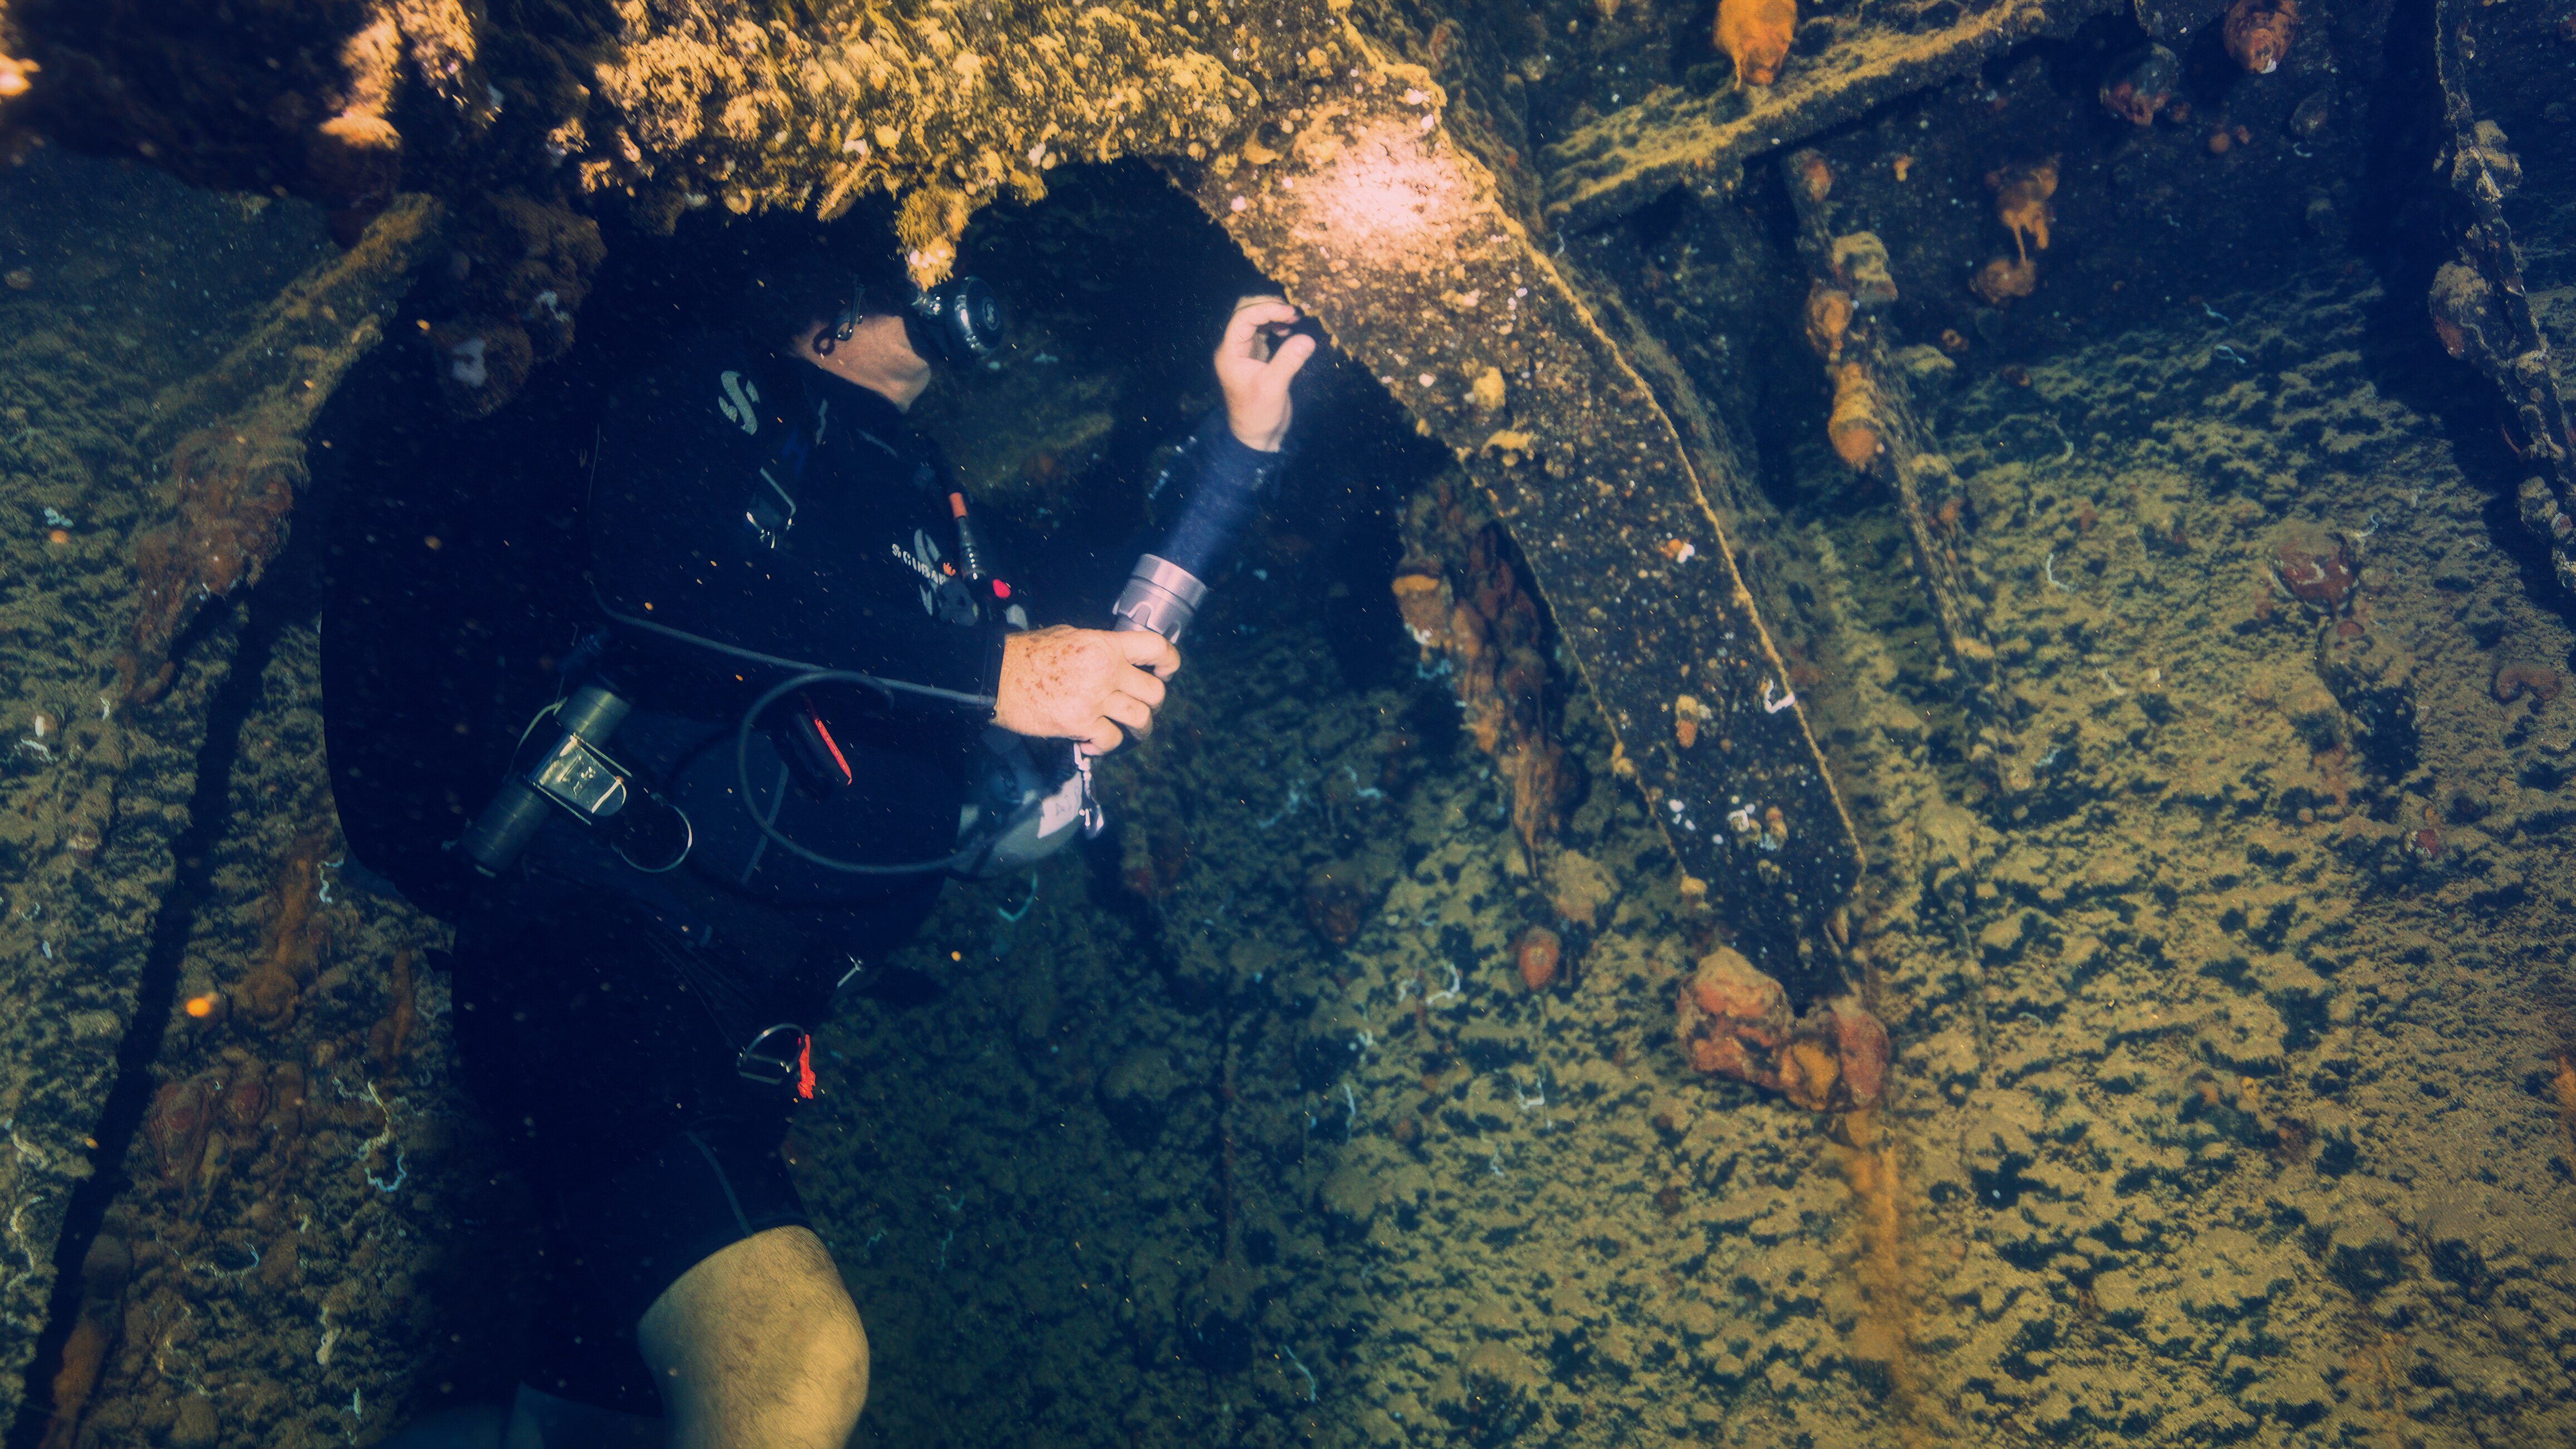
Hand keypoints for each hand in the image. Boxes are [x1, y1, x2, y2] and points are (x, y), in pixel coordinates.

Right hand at [994, 626, 1181, 755]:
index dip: (1170, 662)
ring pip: (1141, 719)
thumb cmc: (1026, 653)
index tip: (1166, 672)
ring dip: (1139, 729)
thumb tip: (1114, 656)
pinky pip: (1111, 740)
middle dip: (1153, 703)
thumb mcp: (1068, 635)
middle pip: (1155, 692)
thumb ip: (1097, 647)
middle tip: (1142, 706)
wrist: (997, 676)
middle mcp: (1107, 671)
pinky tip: (1092, 743)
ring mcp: (1096, 699)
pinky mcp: (1081, 724)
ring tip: (1128, 730)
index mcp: (1105, 645)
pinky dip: (1104, 746)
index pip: (1156, 647)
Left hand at [1214, 295, 1318, 451]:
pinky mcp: (1255, 358)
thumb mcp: (1274, 387)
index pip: (1243, 318)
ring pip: (1254, 321)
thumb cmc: (1259, 415)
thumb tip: (1308, 338)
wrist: (1256, 436)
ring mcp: (1244, 352)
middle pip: (1245, 313)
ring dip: (1273, 316)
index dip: (1266, 309)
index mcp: (1230, 353)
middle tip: (1294, 314)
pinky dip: (1275, 327)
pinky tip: (1289, 332)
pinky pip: (1262, 333)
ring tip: (1293, 321)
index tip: (1291, 313)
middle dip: (1269, 308)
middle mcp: (1233, 349)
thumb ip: (1289, 361)